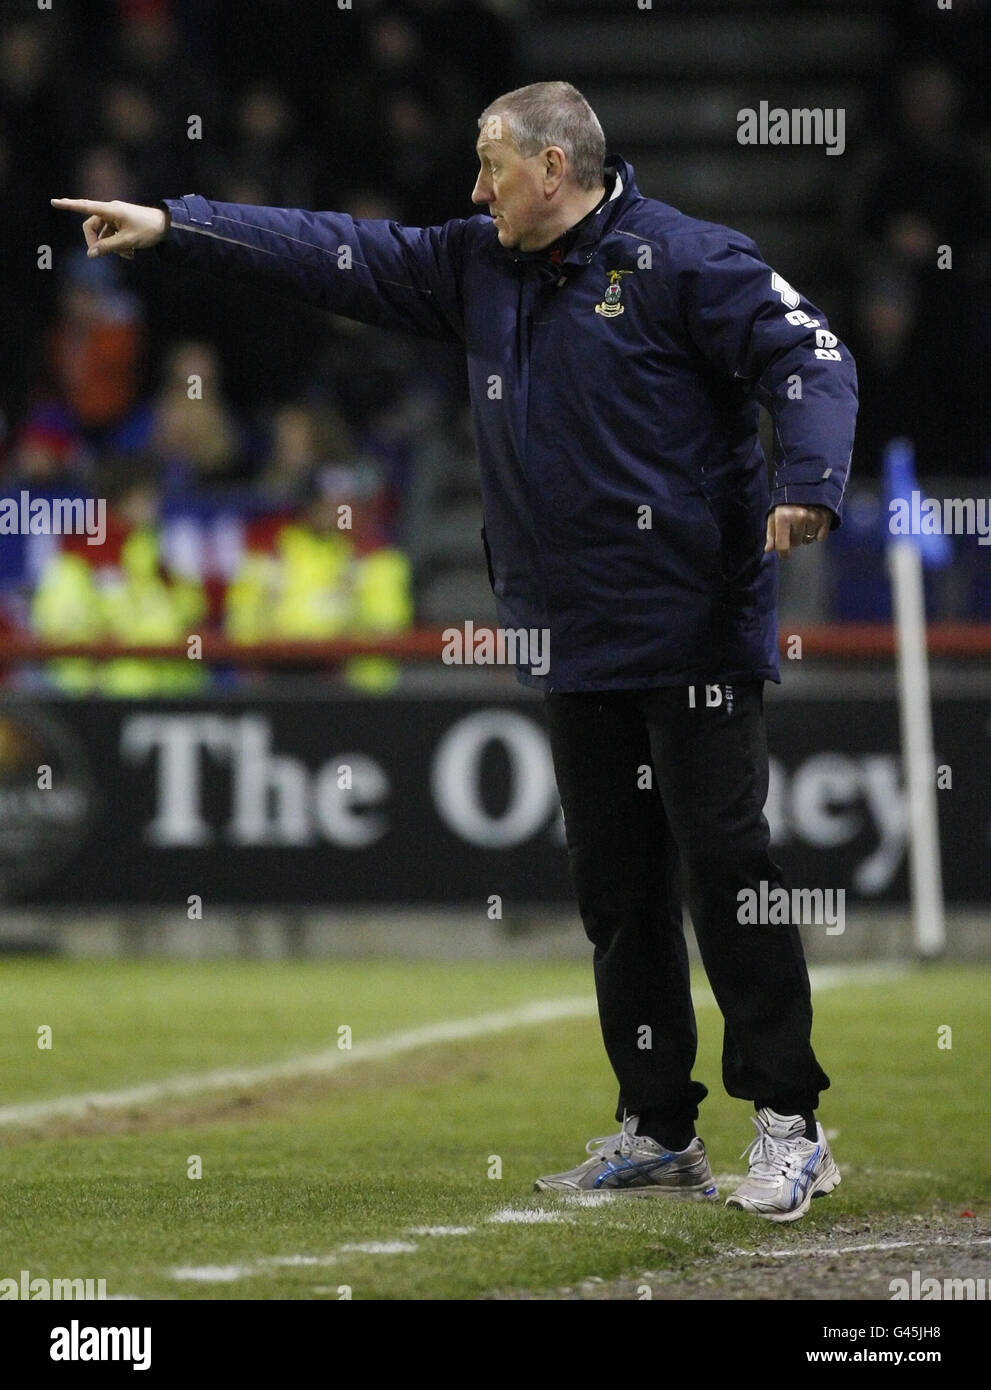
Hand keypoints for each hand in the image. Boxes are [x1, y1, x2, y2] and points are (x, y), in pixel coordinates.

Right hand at [50, 197, 169, 258]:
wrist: (168, 227)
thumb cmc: (148, 230)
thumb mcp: (127, 242)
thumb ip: (107, 247)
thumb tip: (90, 254)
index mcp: (110, 210)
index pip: (85, 207)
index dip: (69, 205)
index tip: (54, 202)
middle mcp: (111, 210)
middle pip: (93, 227)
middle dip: (98, 243)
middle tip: (105, 255)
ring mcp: (117, 217)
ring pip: (105, 234)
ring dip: (113, 247)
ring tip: (129, 255)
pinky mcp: (122, 223)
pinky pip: (114, 235)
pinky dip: (120, 245)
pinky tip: (132, 254)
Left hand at [765, 504, 832, 558]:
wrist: (807, 484)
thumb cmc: (787, 502)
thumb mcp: (775, 514)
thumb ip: (771, 533)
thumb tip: (769, 550)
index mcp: (784, 517)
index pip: (783, 546)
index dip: (783, 553)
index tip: (784, 554)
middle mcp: (799, 517)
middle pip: (796, 543)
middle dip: (793, 537)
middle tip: (794, 526)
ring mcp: (814, 517)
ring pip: (808, 540)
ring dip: (805, 535)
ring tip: (804, 522)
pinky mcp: (826, 517)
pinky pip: (820, 537)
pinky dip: (817, 533)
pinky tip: (814, 522)